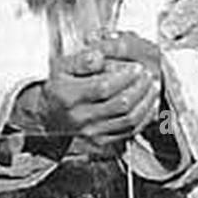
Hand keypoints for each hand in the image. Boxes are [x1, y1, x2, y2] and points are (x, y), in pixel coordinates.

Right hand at [38, 34, 160, 143]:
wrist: (46, 115)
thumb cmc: (57, 89)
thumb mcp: (62, 67)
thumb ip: (82, 59)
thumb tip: (99, 56)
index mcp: (69, 96)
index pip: (104, 87)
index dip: (125, 77)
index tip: (136, 67)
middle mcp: (80, 117)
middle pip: (120, 104)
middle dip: (139, 87)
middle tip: (148, 75)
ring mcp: (91, 132)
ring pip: (128, 119)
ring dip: (145, 102)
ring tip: (151, 87)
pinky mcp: (100, 141)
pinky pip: (128, 132)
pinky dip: (143, 118)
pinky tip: (148, 105)